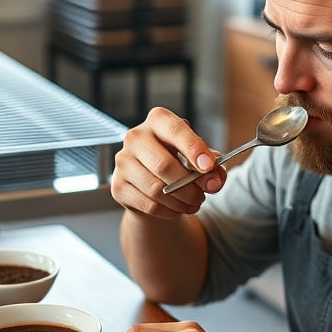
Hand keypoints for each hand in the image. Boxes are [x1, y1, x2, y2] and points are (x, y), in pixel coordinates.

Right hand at [111, 107, 226, 217]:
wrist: (153, 182)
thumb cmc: (179, 162)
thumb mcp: (200, 159)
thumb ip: (213, 167)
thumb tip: (213, 182)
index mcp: (158, 120)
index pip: (176, 130)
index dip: (193, 148)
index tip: (207, 167)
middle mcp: (136, 136)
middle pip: (164, 165)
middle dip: (189, 186)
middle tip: (202, 195)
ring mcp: (123, 161)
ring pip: (156, 189)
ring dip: (181, 201)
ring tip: (193, 203)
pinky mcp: (117, 186)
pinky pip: (148, 204)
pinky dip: (169, 211)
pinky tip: (177, 208)